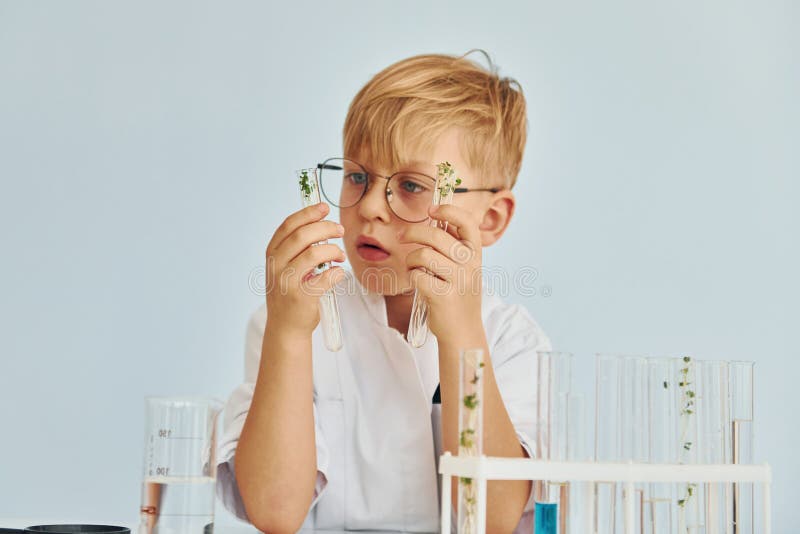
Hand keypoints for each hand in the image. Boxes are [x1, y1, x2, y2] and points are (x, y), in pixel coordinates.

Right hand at [264, 202, 345, 337]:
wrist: (285, 327)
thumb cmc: (289, 293)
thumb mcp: (284, 267)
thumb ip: (296, 248)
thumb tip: (320, 223)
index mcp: (272, 254)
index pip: (289, 225)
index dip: (308, 213)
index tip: (324, 208)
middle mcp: (276, 266)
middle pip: (303, 236)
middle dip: (326, 228)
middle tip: (340, 230)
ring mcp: (287, 282)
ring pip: (314, 254)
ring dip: (333, 250)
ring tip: (340, 256)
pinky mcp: (301, 297)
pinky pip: (326, 277)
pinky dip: (337, 272)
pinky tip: (338, 273)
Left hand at [398, 204, 484, 346]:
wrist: (463, 332)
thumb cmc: (458, 297)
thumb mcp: (465, 269)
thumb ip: (454, 247)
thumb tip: (436, 218)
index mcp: (476, 254)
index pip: (467, 223)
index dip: (449, 210)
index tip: (431, 209)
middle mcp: (470, 265)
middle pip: (435, 236)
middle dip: (412, 232)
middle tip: (401, 236)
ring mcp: (458, 281)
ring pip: (423, 255)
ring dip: (410, 260)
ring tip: (412, 267)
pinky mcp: (444, 296)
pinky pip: (417, 275)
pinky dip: (412, 277)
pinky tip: (417, 282)